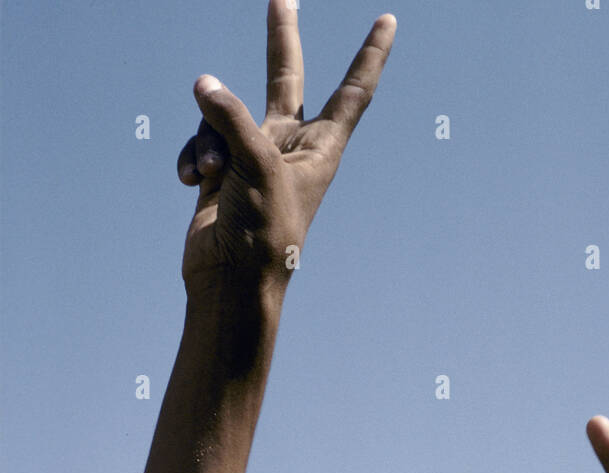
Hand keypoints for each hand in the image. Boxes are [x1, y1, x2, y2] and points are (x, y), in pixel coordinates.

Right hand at [176, 1, 395, 293]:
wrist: (231, 283)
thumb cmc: (262, 231)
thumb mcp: (256, 163)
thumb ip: (232, 116)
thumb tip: (203, 85)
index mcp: (321, 148)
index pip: (353, 91)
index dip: (369, 55)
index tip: (388, 21)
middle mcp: (289, 147)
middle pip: (285, 78)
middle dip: (280, 38)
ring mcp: (252, 158)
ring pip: (221, 115)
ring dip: (210, 141)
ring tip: (214, 177)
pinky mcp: (221, 174)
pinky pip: (200, 142)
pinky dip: (192, 159)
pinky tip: (191, 184)